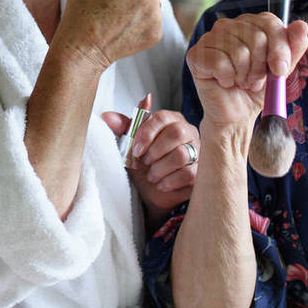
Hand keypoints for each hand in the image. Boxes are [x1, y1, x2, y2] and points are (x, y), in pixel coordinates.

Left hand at [102, 97, 199, 215]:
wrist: (151, 191)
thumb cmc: (143, 163)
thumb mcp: (130, 144)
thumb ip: (122, 129)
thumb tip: (107, 116)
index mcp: (171, 119)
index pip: (162, 117)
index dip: (146, 133)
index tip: (135, 149)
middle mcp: (188, 132)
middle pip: (176, 132)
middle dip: (155, 151)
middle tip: (144, 162)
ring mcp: (198, 151)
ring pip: (182, 154)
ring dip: (160, 168)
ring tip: (151, 174)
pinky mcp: (201, 172)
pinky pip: (187, 174)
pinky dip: (168, 181)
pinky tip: (160, 183)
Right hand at [185, 14, 307, 130]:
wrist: (236, 114)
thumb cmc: (256, 89)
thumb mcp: (281, 69)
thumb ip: (293, 48)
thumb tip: (301, 25)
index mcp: (251, 24)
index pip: (269, 22)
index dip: (279, 48)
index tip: (280, 70)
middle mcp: (229, 25)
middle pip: (256, 37)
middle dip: (261, 67)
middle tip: (256, 79)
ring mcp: (210, 38)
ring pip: (239, 52)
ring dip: (244, 75)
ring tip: (241, 82)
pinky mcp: (196, 54)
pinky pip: (220, 63)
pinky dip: (228, 78)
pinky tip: (225, 82)